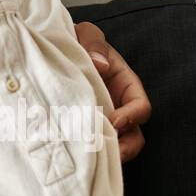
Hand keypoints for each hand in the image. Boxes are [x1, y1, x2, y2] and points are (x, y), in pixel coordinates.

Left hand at [74, 21, 151, 162]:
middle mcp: (118, 107)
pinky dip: (85, 152)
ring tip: (90, 160)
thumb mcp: (87, 35)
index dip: (132, 116)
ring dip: (106, 154)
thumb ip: (94, 44)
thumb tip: (99, 66)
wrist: (54, 50)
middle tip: (109, 154)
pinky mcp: (82, 129)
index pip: (141, 106)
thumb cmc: (78, 41)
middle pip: (134, 136)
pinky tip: (70, 153)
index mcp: (126, 85)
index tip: (115, 121)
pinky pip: (90, 145)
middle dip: (126, 148)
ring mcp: (102, 120)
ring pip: (114, 146)